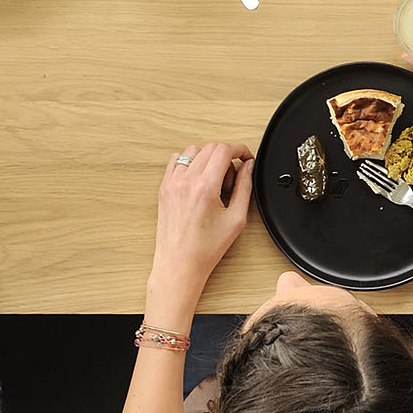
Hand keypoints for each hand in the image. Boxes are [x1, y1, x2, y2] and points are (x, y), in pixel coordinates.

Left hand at [148, 141, 253, 298]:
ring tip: (214, 181)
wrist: (179, 264)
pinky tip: (197, 180)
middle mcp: (186, 181)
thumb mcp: (236, 219)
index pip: (224, 150)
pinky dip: (189, 163)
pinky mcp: (164, 188)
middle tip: (231, 178)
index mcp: (205, 187)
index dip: (240, 150)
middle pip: (210, 148)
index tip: (246, 157)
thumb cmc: (205, 249)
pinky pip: (176, 161)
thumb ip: (245, 187)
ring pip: (193, 151)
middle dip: (226, 156)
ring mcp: (172, 183)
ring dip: (207, 158)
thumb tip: (248, 167)